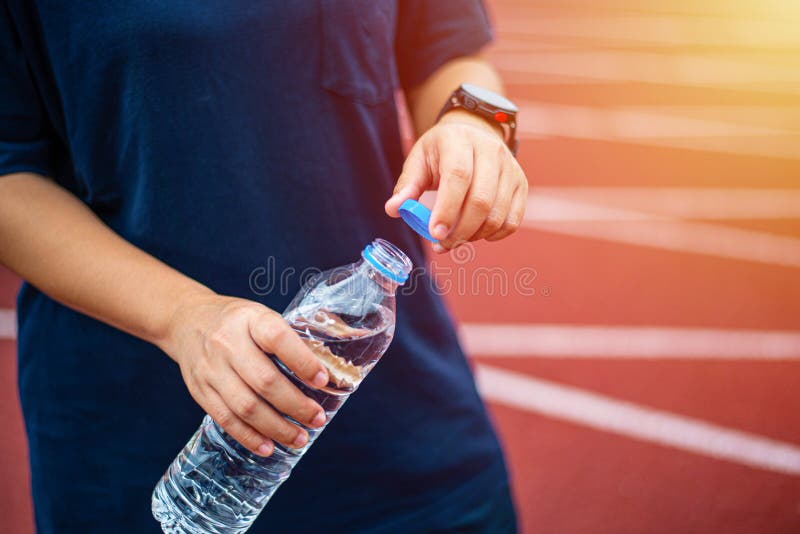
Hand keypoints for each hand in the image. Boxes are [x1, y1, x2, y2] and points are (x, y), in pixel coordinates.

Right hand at [160, 292, 328, 455]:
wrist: (186, 320)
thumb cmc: (236, 321)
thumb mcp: (261, 316)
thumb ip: (288, 340)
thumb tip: (327, 373)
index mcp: (250, 319)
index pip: (278, 339)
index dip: (303, 362)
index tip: (323, 380)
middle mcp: (227, 343)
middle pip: (264, 380)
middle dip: (295, 405)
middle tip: (317, 419)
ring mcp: (211, 369)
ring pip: (245, 406)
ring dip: (276, 428)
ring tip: (299, 438)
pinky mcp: (200, 390)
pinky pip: (225, 419)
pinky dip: (249, 437)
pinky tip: (269, 446)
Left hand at [385, 109, 527, 251]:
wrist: (473, 132)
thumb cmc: (441, 151)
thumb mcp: (419, 160)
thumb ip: (407, 185)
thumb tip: (394, 210)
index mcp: (460, 141)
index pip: (458, 177)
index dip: (447, 209)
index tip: (435, 233)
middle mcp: (490, 151)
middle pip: (481, 200)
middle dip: (460, 230)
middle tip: (442, 244)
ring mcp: (510, 168)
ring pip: (498, 214)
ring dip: (474, 235)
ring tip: (455, 239)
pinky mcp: (521, 184)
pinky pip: (513, 220)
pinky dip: (494, 235)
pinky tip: (476, 234)